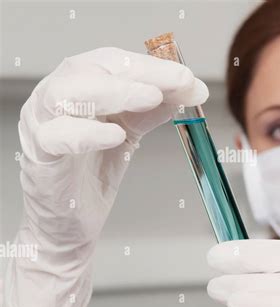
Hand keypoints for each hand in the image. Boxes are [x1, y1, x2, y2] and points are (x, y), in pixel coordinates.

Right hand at [3, 47, 207, 306]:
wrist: (69, 221)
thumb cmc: (93, 172)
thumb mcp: (129, 133)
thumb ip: (153, 110)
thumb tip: (189, 89)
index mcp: (79, 87)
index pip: (114, 63)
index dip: (152, 66)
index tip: (187, 78)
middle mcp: (57, 98)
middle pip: (93, 70)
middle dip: (140, 73)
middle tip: (178, 81)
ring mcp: (43, 125)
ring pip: (68, 94)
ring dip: (115, 92)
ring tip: (152, 97)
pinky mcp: (40, 157)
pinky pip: (56, 138)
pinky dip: (88, 133)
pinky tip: (116, 135)